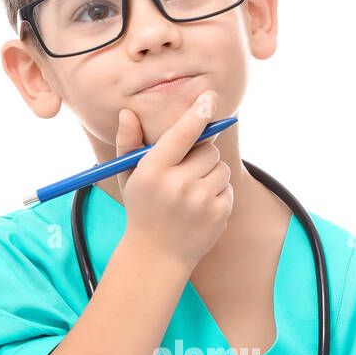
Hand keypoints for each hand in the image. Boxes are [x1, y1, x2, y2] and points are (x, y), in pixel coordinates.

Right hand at [114, 90, 232, 270]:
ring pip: (221, 168)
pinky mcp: (218, 214)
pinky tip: (200, 208)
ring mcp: (200, 202)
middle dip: (201, 155)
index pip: (182, 134)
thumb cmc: (142, 209)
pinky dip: (217, 193)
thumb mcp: (128, 177)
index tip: (209, 99)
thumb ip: (128, 144)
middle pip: (208, 150)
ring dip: (211, 174)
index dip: (198, 114)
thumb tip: (128, 113)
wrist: (155, 256)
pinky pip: (227, 188)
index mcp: (153, 171)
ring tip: (191, 192)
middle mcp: (177, 185)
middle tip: (186, 171)